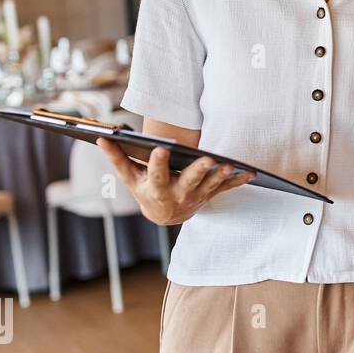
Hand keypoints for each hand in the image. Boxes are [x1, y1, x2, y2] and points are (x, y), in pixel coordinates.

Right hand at [95, 138, 253, 225]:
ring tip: (229, 163)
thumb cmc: (144, 191)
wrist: (164, 214)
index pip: (156, 175)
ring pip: (211, 184)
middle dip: (198, 171)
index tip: (160, 149)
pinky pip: (226, 187)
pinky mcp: (210, 194)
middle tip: (207, 159)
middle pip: (189, 181)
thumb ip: (117, 158)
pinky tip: (251, 172)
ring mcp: (197, 195)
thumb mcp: (130, 178)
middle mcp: (179, 194)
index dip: (158, 163)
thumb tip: (102, 137)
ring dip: (221, 175)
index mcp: (157, 189)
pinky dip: (239, 180)